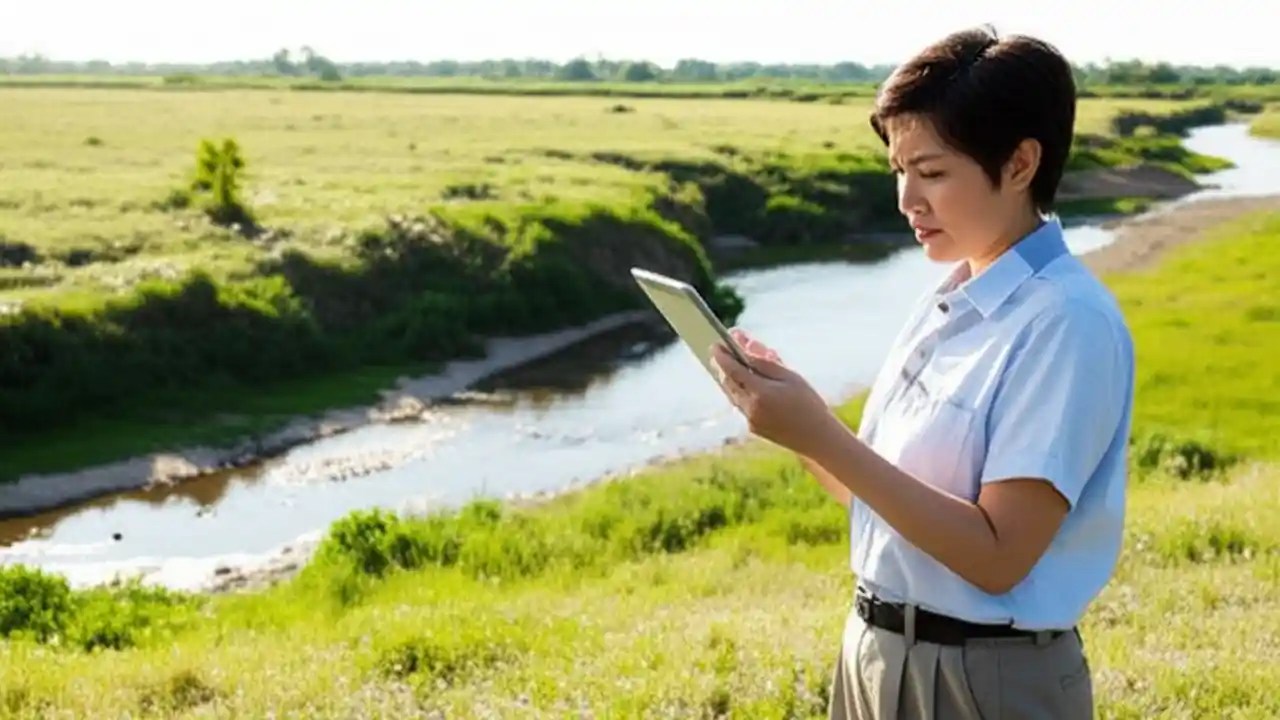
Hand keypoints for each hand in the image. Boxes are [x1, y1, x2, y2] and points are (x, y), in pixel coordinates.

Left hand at [710, 328, 840, 457]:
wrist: (817, 438)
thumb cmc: (808, 403)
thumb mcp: (790, 377)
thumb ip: (765, 363)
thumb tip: (746, 348)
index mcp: (760, 393)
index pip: (733, 370)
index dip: (722, 356)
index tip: (715, 344)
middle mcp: (750, 408)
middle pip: (728, 382)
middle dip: (724, 366)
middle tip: (722, 351)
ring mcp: (750, 420)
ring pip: (732, 394)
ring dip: (730, 378)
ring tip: (731, 364)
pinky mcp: (753, 428)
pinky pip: (741, 405)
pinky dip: (740, 391)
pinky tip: (745, 382)